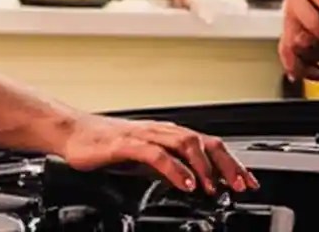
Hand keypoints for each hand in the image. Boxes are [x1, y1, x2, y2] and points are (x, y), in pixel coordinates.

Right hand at [61, 113, 259, 195]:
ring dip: (204, 167)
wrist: (71, 133)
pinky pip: (156, 153)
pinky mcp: (125, 143)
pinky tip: (185, 184)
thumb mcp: (143, 161)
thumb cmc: (104, 146)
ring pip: (184, 143)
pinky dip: (175, 169)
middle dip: (226, 164)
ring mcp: (143, 135)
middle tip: (240, 185)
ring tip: (215, 187)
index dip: (231, 162)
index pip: (208, 144)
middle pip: (203, 141)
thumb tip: (195, 184)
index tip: (248, 182)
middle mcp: (159, 131)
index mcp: (166, 135)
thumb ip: (169, 168)